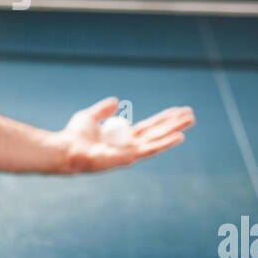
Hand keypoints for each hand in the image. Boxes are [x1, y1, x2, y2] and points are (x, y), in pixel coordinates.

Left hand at [50, 96, 193, 173]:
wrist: (66, 148)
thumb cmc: (74, 136)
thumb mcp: (89, 117)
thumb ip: (102, 111)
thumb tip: (114, 101)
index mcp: (123, 137)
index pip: (149, 127)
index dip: (163, 119)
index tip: (177, 110)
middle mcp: (130, 146)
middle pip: (158, 132)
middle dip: (174, 123)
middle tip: (191, 114)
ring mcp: (131, 152)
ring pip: (159, 138)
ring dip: (175, 129)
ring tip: (191, 120)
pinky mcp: (129, 157)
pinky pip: (152, 148)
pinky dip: (166, 142)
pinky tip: (180, 137)